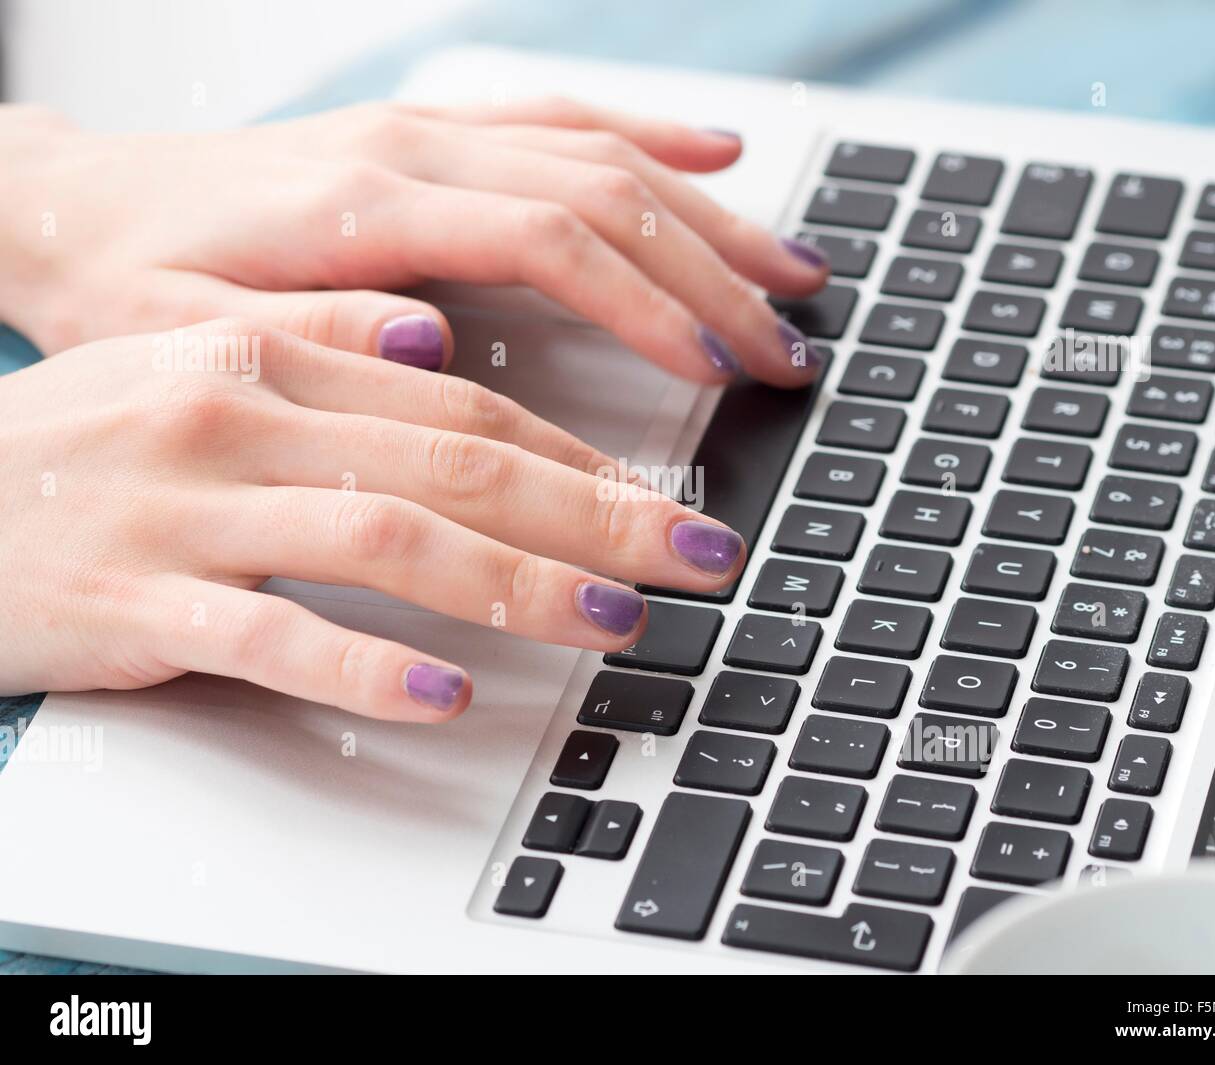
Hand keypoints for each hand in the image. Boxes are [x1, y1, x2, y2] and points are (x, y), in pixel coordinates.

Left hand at [0, 98, 828, 384]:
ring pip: (606, 150)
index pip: (552, 238)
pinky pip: (561, 119)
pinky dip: (651, 138)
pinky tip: (713, 161)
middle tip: (789, 345)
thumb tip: (438, 340)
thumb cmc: (129, 285)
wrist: (76, 207)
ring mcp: (428, 132)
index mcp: (366, 203)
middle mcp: (414, 149)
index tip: (722, 368)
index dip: (650, 304)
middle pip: (608, 192)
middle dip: (714, 273)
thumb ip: (318, 337)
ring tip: (795, 271)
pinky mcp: (430, 136)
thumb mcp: (190, 336)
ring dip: (710, 215)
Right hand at [0, 320, 745, 720]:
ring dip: (515, 582)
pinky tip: (444, 696)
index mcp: (269, 355)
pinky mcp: (137, 603)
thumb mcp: (201, 369)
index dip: (582, 453)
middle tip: (699, 556)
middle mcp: (238, 415)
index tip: (670, 498)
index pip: (461, 402)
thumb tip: (435, 341)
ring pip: (383, 540)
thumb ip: (327, 355)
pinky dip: (364, 666)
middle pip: (453, 461)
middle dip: (596, 512)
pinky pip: (269, 638)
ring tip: (613, 619)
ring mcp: (187, 510)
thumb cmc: (84, 448)